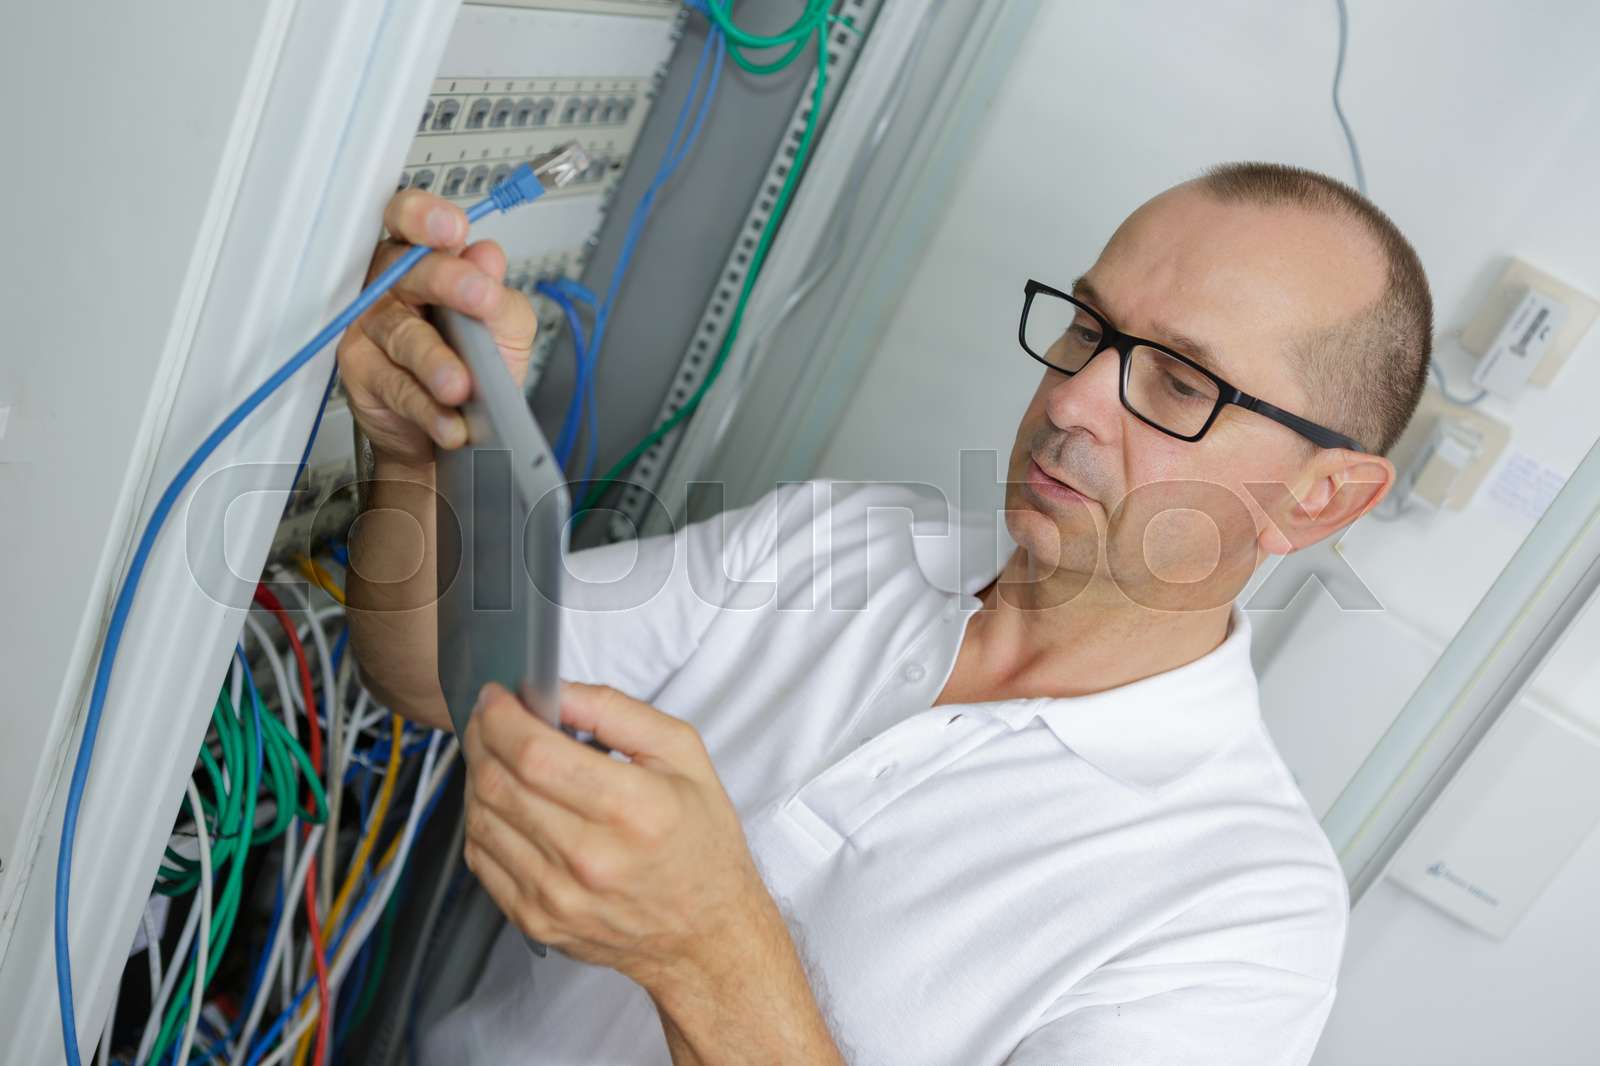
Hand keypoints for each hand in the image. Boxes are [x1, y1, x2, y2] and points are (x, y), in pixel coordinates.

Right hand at [336, 188, 537, 468]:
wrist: (456, 425)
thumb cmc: (477, 363)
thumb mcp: (507, 328)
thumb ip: (500, 298)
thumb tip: (487, 258)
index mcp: (426, 260)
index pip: (409, 219)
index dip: (423, 217)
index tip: (451, 230)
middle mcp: (393, 285)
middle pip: (405, 269)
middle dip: (445, 280)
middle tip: (478, 297)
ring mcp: (373, 326)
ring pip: (401, 334)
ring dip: (436, 361)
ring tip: (462, 385)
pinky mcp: (362, 370)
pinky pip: (394, 385)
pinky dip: (428, 407)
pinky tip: (450, 419)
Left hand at [462, 682, 776, 990]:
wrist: (705, 933)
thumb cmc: (699, 841)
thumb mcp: (683, 754)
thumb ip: (616, 712)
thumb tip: (554, 691)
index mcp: (633, 809)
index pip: (535, 754)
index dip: (501, 717)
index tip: (495, 696)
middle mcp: (590, 859)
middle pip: (499, 784)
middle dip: (482, 738)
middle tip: (489, 717)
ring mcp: (556, 897)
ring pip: (480, 820)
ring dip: (478, 776)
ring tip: (496, 755)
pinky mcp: (535, 921)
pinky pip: (481, 860)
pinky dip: (482, 820)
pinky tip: (504, 802)